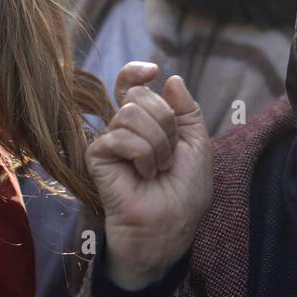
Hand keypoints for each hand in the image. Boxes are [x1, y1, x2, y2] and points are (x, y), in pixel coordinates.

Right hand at [87, 63, 212, 290]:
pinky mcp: (97, 156)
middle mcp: (125, 128)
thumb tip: (171, 78)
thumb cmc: (185, 191)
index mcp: (147, 122)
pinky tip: (144, 175)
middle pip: (140, 96)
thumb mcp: (198, 144)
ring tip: (158, 169)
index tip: (152, 71)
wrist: (171, 225)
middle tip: (170, 155)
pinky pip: (120, 136)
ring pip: (132, 114)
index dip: (135, 72)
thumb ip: (186, 110)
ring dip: (158, 143)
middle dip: (166, 124)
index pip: (130, 85)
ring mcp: (110, 141)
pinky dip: (143, 155)